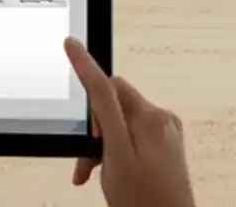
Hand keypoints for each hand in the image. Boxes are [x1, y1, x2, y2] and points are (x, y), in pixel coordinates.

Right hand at [64, 38, 195, 206]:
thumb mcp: (116, 157)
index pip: (108, 84)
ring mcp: (165, 133)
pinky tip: (112, 173)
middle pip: (112, 106)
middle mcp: (161, 120)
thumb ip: (108, 117)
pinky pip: (132, 136)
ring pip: (119, 124)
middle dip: (94, 130)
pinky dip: (116, 150)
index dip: (85, 66)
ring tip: (96, 175)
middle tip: (84, 163)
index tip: (70, 44)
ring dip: (102, 145)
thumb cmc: (144, 202)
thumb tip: (101, 81)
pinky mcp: (165, 146)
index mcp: (149, 118)